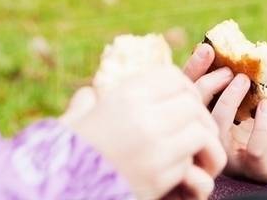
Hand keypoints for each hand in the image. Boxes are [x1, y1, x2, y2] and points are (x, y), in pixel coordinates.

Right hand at [62, 65, 225, 199]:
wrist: (60, 190)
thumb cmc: (67, 156)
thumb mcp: (75, 121)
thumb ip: (86, 104)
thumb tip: (88, 95)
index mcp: (124, 95)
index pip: (172, 77)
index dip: (185, 88)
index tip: (185, 103)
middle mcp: (140, 114)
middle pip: (191, 101)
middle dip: (200, 116)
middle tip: (200, 132)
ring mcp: (152, 143)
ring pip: (200, 129)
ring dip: (206, 142)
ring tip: (203, 153)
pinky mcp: (159, 173)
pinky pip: (194, 159)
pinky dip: (200, 165)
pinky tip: (194, 172)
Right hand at [184, 43, 266, 183]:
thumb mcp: (261, 89)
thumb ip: (250, 72)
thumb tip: (244, 47)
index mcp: (211, 117)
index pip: (191, 94)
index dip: (193, 70)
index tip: (205, 48)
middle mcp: (215, 138)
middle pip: (195, 111)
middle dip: (206, 83)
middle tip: (226, 69)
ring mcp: (233, 156)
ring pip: (217, 130)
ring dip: (228, 100)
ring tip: (244, 80)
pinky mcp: (256, 168)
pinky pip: (254, 149)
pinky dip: (261, 125)